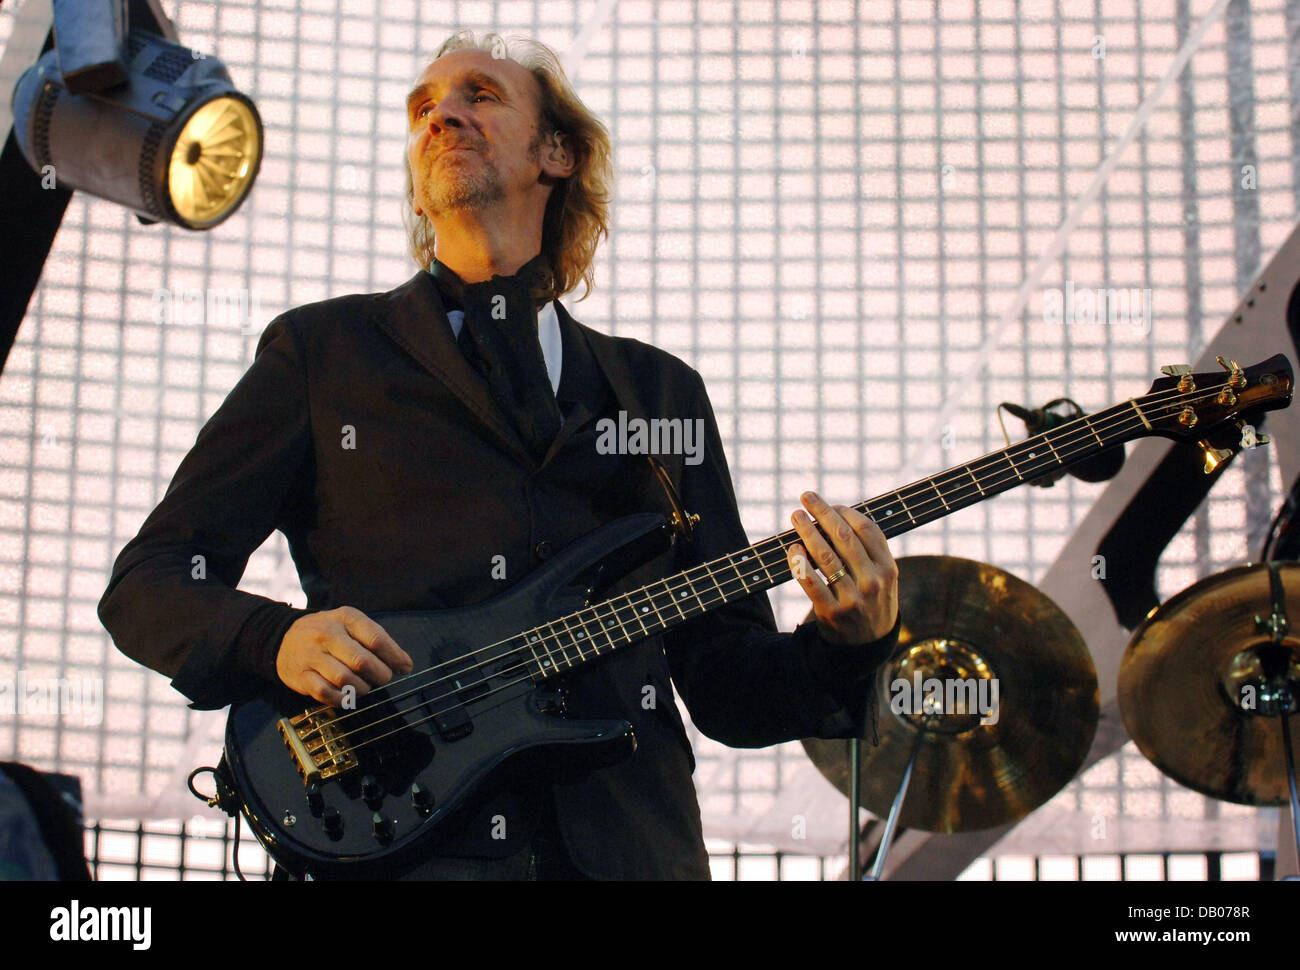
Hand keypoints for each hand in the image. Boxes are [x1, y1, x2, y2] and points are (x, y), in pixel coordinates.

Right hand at [276, 606, 413, 705]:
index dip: (395, 656)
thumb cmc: (328, 632)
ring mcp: (312, 656)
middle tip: (383, 678)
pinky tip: (348, 695)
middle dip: (380, 675)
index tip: (405, 667)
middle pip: (362, 661)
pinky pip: (326, 693)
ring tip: (366, 686)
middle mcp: (326, 635)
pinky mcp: (301, 676)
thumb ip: (378, 639)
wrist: (283, 637)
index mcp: (345, 618)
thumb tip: (405, 664)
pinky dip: (342, 699)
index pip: (376, 638)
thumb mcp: (351, 624)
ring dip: (363, 688)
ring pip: (345, 679)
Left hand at [787, 491, 898, 644]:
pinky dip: (800, 563)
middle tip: (806, 497)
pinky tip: (792, 548)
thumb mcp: (884, 578)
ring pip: (825, 557)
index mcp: (888, 569)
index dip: (847, 513)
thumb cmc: (872, 601)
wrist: (868, 645)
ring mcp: (852, 599)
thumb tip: (837, 516)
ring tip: (796, 516)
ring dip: (808, 531)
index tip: (832, 505)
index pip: (867, 531)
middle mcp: (873, 583)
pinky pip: (811, 583)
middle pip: (844, 538)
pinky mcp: (831, 613)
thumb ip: (869, 551)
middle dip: (823, 513)